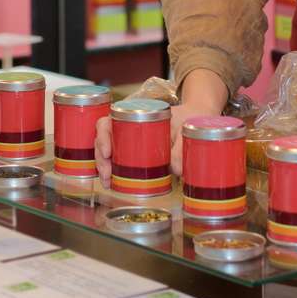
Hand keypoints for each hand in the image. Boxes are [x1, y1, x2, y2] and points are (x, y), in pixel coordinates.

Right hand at [94, 69, 227, 179]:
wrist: (196, 117)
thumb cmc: (188, 118)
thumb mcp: (185, 129)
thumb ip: (182, 148)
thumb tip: (176, 170)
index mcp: (134, 114)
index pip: (108, 121)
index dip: (102, 136)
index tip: (109, 152)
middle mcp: (127, 125)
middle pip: (103, 137)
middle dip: (100, 158)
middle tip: (107, 175)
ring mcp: (130, 138)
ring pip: (106, 149)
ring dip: (103, 166)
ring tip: (109, 182)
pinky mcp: (135, 150)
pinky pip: (117, 158)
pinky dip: (112, 170)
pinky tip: (113, 183)